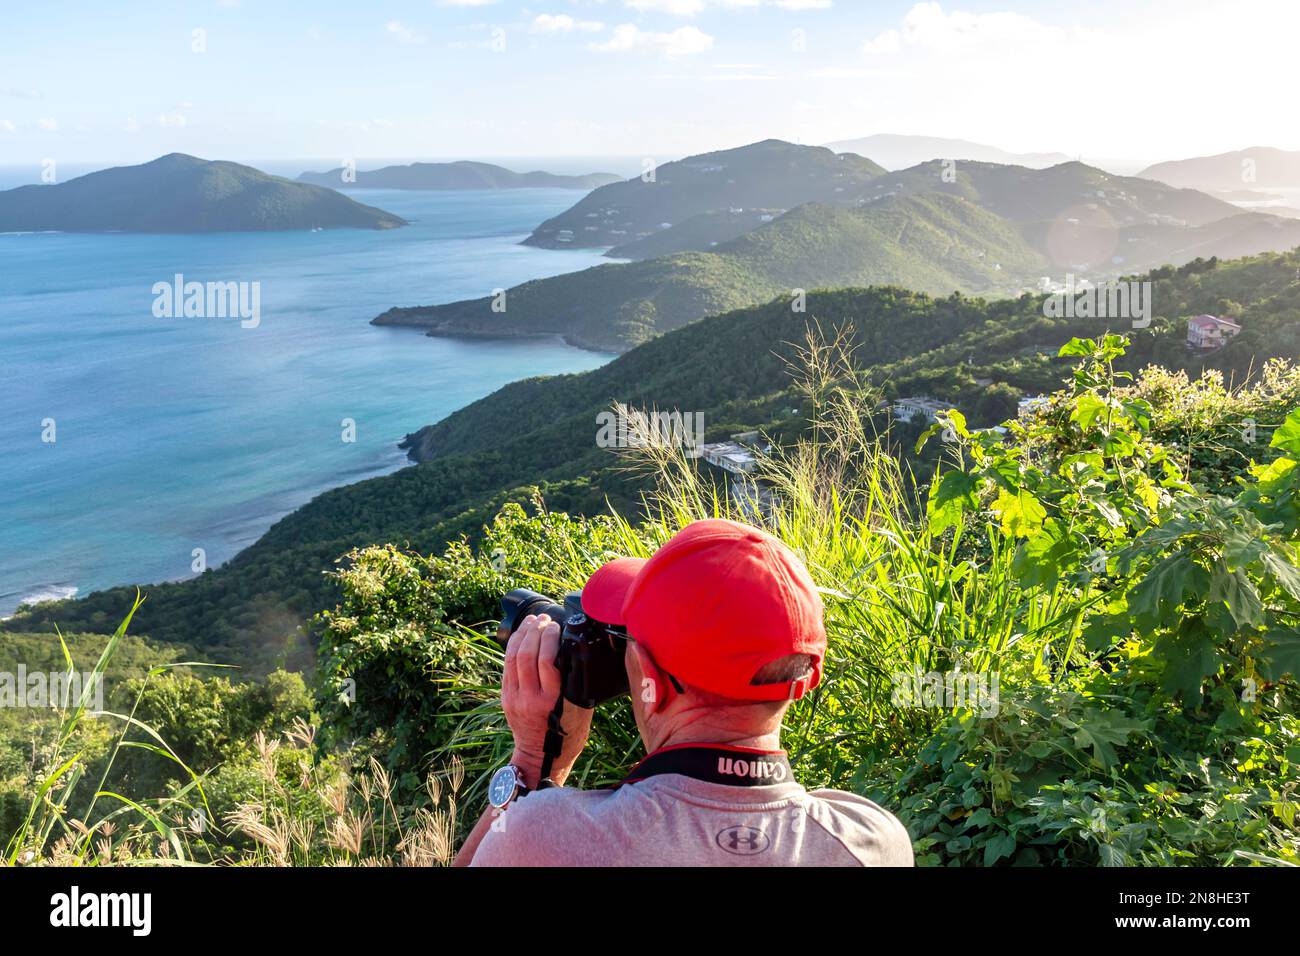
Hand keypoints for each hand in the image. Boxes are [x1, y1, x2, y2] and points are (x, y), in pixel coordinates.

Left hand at [502, 614, 592, 786]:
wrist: (540, 757)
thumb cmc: (567, 734)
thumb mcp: (580, 708)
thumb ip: (575, 681)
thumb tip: (574, 650)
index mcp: (550, 701)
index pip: (546, 661)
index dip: (550, 638)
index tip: (557, 626)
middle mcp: (528, 698)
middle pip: (526, 654)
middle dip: (535, 631)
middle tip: (545, 619)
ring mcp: (513, 697)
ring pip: (512, 656)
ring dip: (522, 634)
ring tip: (533, 621)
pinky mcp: (505, 696)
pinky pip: (506, 665)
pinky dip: (513, 646)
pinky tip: (521, 635)